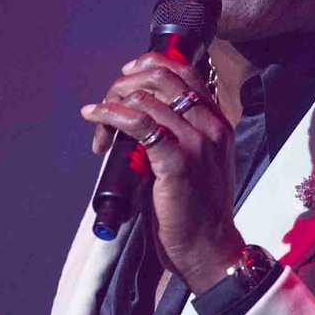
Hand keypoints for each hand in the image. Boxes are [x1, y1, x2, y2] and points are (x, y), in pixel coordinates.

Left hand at [81, 52, 243, 289]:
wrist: (209, 248)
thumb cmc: (196, 210)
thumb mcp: (196, 162)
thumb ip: (177, 135)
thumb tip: (139, 118)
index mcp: (217, 122)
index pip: (184, 72)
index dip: (149, 66)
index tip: (126, 76)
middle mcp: (210, 125)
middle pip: (161, 77)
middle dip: (124, 85)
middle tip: (106, 106)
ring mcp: (196, 142)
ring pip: (145, 98)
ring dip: (111, 106)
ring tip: (99, 129)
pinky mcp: (177, 161)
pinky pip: (139, 124)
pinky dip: (112, 116)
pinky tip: (97, 121)